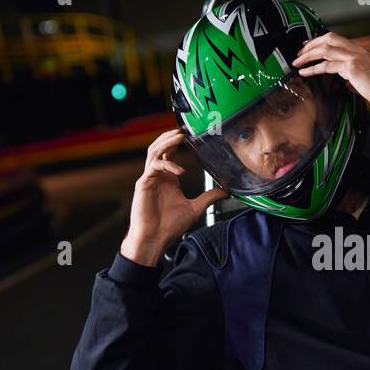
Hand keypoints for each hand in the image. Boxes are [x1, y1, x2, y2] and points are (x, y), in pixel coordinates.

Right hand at [121, 128, 227, 266]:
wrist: (155, 240)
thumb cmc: (170, 226)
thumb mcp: (196, 208)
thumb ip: (209, 197)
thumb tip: (226, 191)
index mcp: (168, 178)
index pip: (169, 153)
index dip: (176, 141)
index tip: (190, 133)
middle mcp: (158, 175)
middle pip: (159, 147)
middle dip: (170, 136)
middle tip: (184, 129)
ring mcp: (149, 179)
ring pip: (154, 152)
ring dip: (166, 143)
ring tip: (179, 137)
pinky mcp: (143, 184)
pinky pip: (154, 167)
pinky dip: (168, 166)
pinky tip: (180, 172)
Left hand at [292, 32, 369, 129]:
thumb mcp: (367, 81)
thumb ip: (354, 78)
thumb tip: (345, 82)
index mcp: (361, 51)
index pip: (336, 39)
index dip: (320, 42)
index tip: (309, 48)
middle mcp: (358, 50)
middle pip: (328, 38)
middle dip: (311, 44)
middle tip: (299, 53)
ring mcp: (355, 57)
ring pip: (325, 49)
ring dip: (308, 55)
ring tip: (297, 62)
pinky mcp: (353, 67)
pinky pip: (327, 65)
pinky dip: (313, 68)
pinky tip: (305, 72)